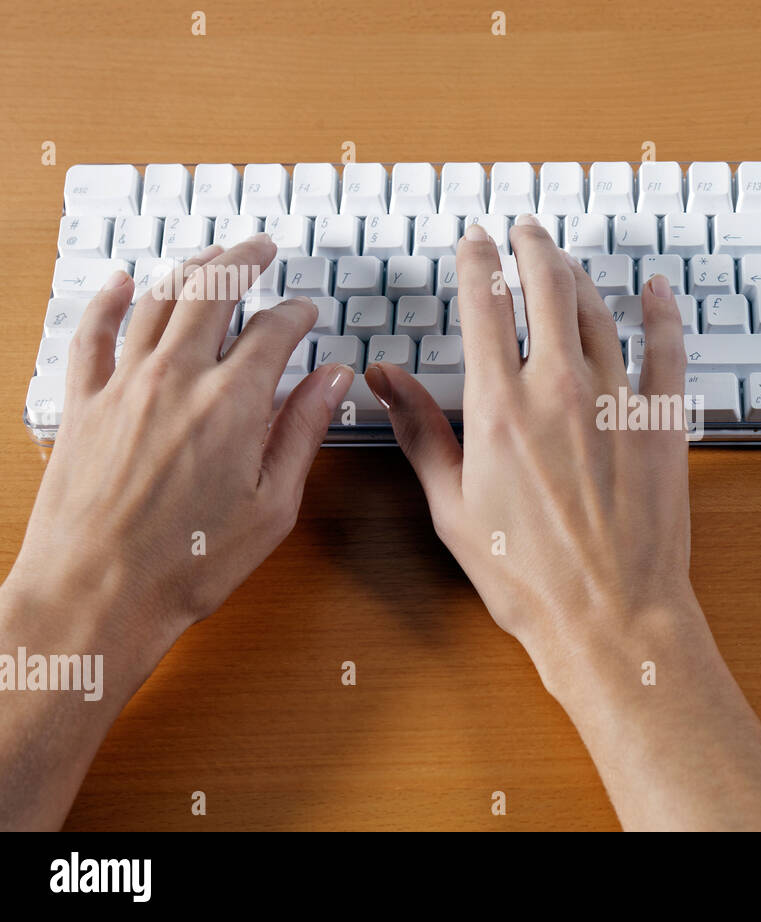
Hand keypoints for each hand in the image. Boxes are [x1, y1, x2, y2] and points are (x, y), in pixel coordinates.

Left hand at [8, 235, 351, 637]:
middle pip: (213, 291)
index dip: (296, 315)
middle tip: (260, 247)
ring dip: (188, 269)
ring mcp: (122, 386)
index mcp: (233, 404)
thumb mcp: (273, 505)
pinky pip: (91, 334)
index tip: (307, 314)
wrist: (97, 594)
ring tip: (210, 257)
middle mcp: (177, 379)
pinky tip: (120, 282)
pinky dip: (108, 301)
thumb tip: (333, 379)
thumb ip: (302, 431)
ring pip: (157, 301)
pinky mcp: (82, 404)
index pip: (274, 331)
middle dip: (243, 260)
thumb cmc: (189, 563)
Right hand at [367, 218, 760, 829]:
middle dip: (533, 248)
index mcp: (499, 408)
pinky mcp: (662, 421)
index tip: (476, 242)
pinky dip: (661, 312)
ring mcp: (617, 401)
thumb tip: (383, 380)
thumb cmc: (528, 577)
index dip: (478, 262)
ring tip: (567, 263)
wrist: (610, 616)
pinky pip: (667, 349)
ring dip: (581, 276)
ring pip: (599, 311)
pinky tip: (656, 290)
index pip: (484, 304)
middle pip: (547, 288)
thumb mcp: (452, 508)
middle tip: (527, 231)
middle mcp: (558, 389)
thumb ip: (419, 432)